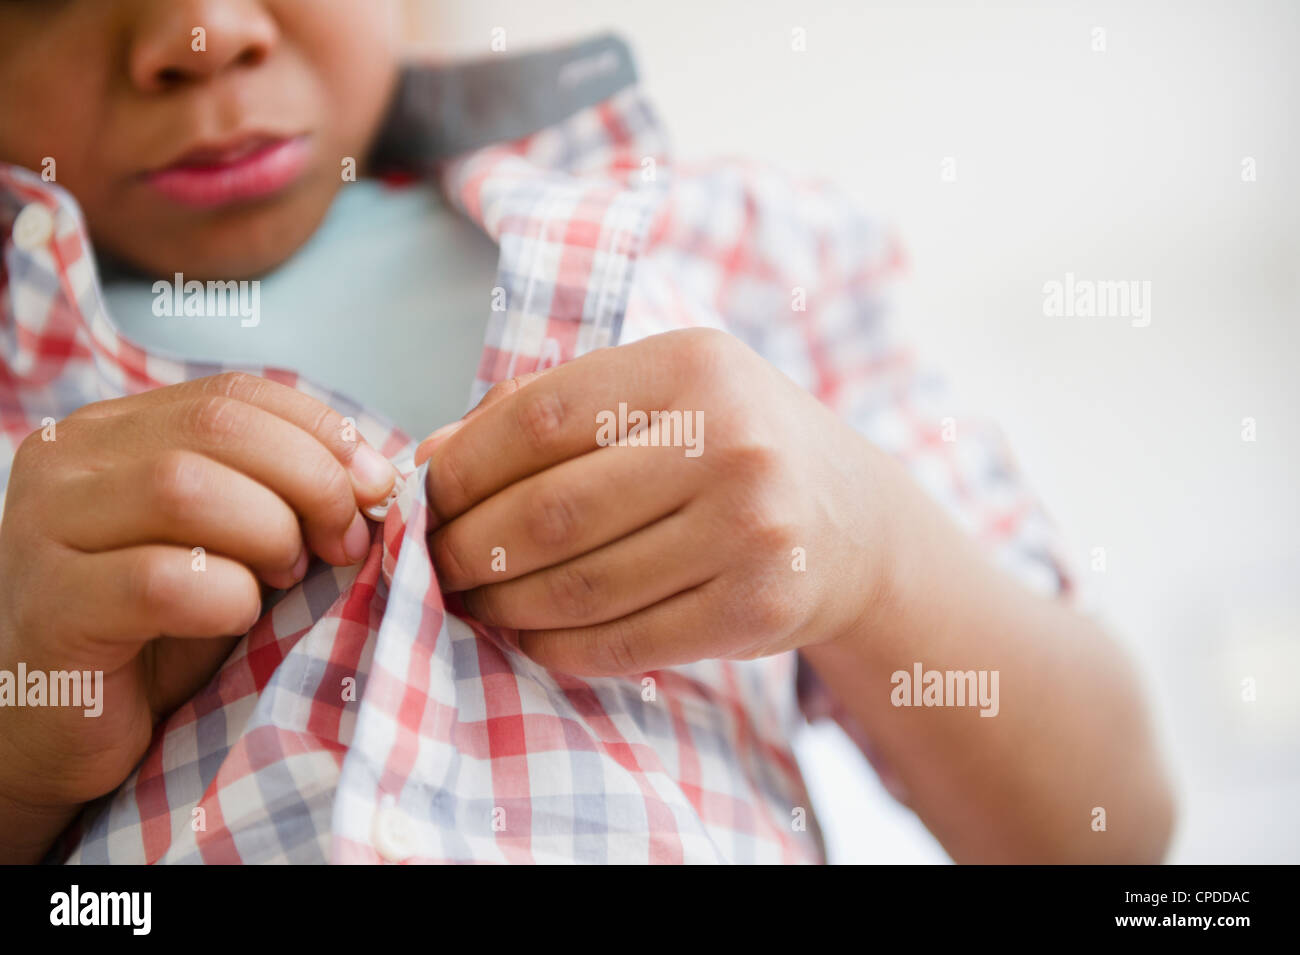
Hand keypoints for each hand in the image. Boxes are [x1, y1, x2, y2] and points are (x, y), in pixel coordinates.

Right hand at [0, 372, 396, 847]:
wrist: (62, 724)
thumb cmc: (156, 629)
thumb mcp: (229, 540)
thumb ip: (281, 493)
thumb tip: (378, 478)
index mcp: (114, 430)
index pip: (237, 392)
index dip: (324, 433)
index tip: (375, 489)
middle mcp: (68, 461)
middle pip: (219, 427)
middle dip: (311, 482)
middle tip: (342, 541)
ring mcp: (45, 529)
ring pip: (186, 488)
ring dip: (270, 534)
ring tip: (284, 576)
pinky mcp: (51, 608)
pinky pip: (163, 580)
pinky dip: (228, 597)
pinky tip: (237, 617)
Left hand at [416, 328, 891, 675]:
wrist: (853, 520)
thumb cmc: (732, 444)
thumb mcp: (664, 392)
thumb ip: (553, 409)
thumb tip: (433, 456)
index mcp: (693, 367)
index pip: (541, 418)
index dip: (464, 466)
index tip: (425, 496)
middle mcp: (730, 442)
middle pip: (551, 512)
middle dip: (468, 549)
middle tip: (434, 564)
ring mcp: (752, 530)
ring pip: (581, 586)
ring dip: (502, 606)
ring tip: (470, 602)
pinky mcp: (758, 609)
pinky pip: (623, 642)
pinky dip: (556, 648)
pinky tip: (528, 636)